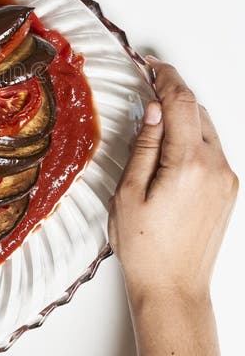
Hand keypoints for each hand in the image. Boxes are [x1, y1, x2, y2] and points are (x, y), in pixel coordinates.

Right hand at [109, 59, 237, 304]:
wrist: (175, 289)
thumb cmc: (146, 250)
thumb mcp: (128, 193)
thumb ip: (143, 147)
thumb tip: (150, 112)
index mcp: (188, 165)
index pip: (182, 103)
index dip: (166, 77)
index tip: (152, 66)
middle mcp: (216, 168)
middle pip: (197, 112)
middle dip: (173, 95)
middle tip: (148, 86)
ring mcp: (226, 180)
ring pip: (207, 129)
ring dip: (183, 117)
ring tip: (154, 120)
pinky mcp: (228, 191)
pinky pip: (212, 150)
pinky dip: (193, 138)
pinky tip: (170, 147)